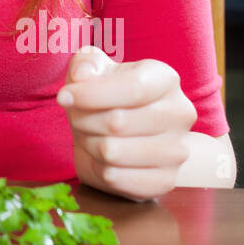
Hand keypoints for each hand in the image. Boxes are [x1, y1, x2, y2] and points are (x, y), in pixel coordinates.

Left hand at [56, 45, 196, 200]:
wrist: (121, 135)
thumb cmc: (106, 95)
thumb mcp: (93, 68)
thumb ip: (86, 63)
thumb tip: (83, 76)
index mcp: (165, 79)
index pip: (134, 87)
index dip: (92, 93)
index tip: (64, 97)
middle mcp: (180, 113)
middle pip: (118, 122)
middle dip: (84, 120)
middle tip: (78, 117)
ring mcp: (177, 151)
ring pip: (112, 152)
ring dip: (89, 144)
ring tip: (92, 135)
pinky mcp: (165, 181)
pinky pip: (116, 178)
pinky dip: (99, 168)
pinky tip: (104, 158)